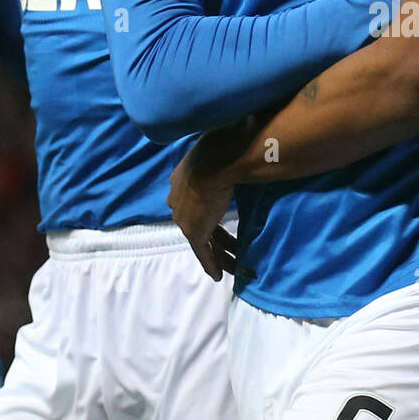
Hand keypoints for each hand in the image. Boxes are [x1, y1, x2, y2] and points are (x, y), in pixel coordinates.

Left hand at [168, 138, 238, 281]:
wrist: (213, 163)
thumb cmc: (220, 151)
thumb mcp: (217, 150)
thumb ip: (222, 155)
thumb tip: (240, 143)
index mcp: (181, 180)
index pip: (195, 201)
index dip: (209, 212)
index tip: (220, 220)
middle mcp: (178, 201)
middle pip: (200, 224)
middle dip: (215, 237)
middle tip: (231, 247)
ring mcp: (185, 218)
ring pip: (204, 241)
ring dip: (220, 255)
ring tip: (234, 266)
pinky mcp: (194, 232)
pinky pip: (203, 253)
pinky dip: (211, 264)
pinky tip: (218, 275)